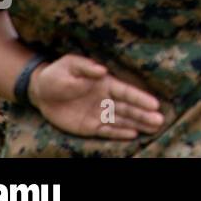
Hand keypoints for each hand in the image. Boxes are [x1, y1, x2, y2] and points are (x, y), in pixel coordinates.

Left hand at [29, 55, 164, 139]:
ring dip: (137, 124)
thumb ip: (85, 68)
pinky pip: (106, 131)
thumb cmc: (57, 74)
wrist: (40, 91)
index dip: (140, 98)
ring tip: (154, 128)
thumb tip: (101, 70)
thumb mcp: (69, 65)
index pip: (125, 92)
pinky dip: (118, 133)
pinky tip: (133, 135)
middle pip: (128, 108)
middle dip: (144, 114)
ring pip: (121, 120)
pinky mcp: (88, 126)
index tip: (154, 104)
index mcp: (104, 83)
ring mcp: (98, 113)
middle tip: (160, 121)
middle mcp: (105, 99)